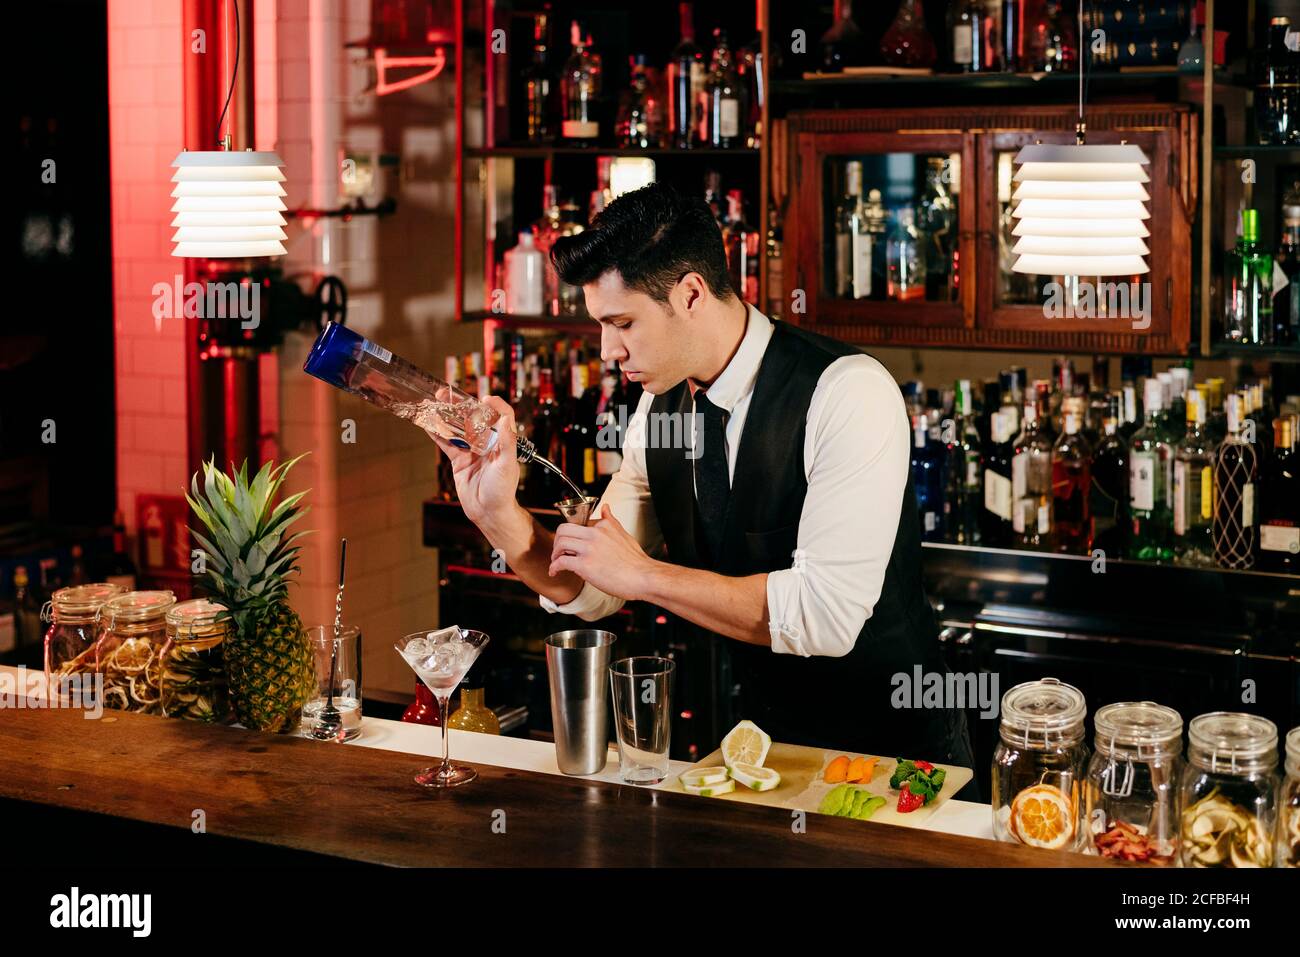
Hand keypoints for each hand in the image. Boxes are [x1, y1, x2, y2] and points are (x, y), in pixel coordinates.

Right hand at [431, 395, 520, 525]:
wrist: (488, 512)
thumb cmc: (502, 491)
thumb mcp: (507, 465)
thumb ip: (507, 442)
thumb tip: (505, 419)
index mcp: (502, 442)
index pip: (502, 416)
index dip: (495, 405)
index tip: (485, 399)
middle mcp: (487, 443)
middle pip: (473, 418)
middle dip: (460, 405)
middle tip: (446, 394)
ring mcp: (471, 450)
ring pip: (457, 428)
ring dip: (445, 416)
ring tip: (434, 403)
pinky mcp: (459, 460)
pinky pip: (447, 444)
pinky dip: (437, 433)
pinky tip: (428, 423)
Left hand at [548, 505, 656, 601]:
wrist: (644, 577)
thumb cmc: (636, 561)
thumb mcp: (624, 534)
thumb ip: (612, 521)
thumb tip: (606, 507)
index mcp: (604, 526)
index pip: (578, 524)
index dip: (571, 535)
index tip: (570, 545)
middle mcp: (595, 534)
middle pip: (563, 529)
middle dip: (557, 541)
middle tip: (558, 552)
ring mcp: (589, 549)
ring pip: (560, 543)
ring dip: (554, 554)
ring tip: (556, 562)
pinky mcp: (585, 565)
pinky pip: (561, 562)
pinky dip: (554, 567)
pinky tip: (555, 572)